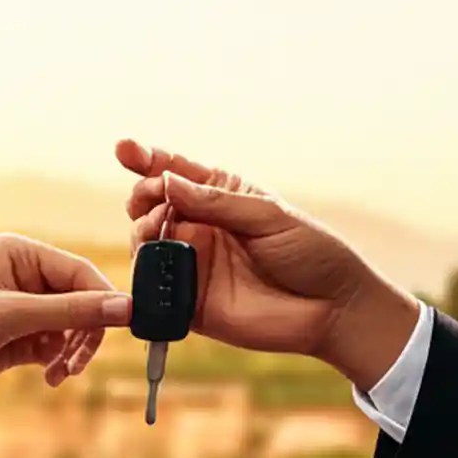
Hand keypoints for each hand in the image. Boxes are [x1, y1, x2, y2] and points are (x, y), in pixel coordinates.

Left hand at [0, 233, 130, 408]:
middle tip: (78, 362)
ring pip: (71, 328)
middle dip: (85, 333)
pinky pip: (55, 347)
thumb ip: (72, 311)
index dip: (104, 301)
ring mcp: (20, 308)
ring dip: (72, 352)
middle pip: (81, 301)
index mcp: (20, 252)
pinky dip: (59, 363)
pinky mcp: (15, 338)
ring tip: (59, 374)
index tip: (125, 328)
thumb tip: (127, 308)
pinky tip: (49, 378)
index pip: (80, 272)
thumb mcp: (12, 316)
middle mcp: (23, 275)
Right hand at [115, 139, 417, 389]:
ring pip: (147, 242)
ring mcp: (193, 263)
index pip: (175, 172)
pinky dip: (145, 274)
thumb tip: (168, 182)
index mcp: (221, 197)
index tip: (124, 149)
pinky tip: (151, 261)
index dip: (146, 158)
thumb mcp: (268, 215)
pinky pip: (155, 287)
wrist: (333, 308)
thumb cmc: (311, 252)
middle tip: (149, 195)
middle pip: (152, 204)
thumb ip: (216, 202)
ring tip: (155, 226)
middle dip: (142, 194)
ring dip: (142, 229)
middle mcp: (201, 227)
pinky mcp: (190, 302)